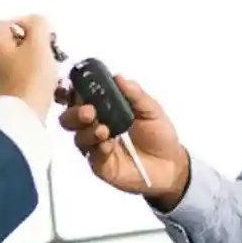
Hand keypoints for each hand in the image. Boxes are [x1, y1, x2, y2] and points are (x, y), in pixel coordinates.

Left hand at [0, 15, 59, 122]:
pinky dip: (36, 74)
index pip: (8, 22)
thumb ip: (39, 24)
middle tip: (51, 50)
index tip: (45, 34)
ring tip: (53, 67)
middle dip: (36, 42)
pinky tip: (48, 82)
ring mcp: (1, 77)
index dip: (28, 23)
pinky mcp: (10, 91)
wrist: (25, 116)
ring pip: (21, 58)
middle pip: (15, 41)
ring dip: (39, 59)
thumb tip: (38, 22)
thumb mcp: (39, 44)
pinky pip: (24, 75)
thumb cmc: (32, 77)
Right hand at [56, 76, 189, 208]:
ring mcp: (96, 146)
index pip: (80, 97)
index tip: (75, 88)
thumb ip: (135, 94)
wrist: (171, 164)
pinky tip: (107, 146)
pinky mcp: (101, 165)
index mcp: (104, 108)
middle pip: (70, 118)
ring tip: (103, 130)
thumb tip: (118, 77)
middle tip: (88, 111)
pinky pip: (92, 156)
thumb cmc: (159, 134)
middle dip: (75, 113)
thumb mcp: (151, 110)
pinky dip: (98, 148)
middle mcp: (95, 125)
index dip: (72, 92)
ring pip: (79, 137)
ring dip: (87, 131)